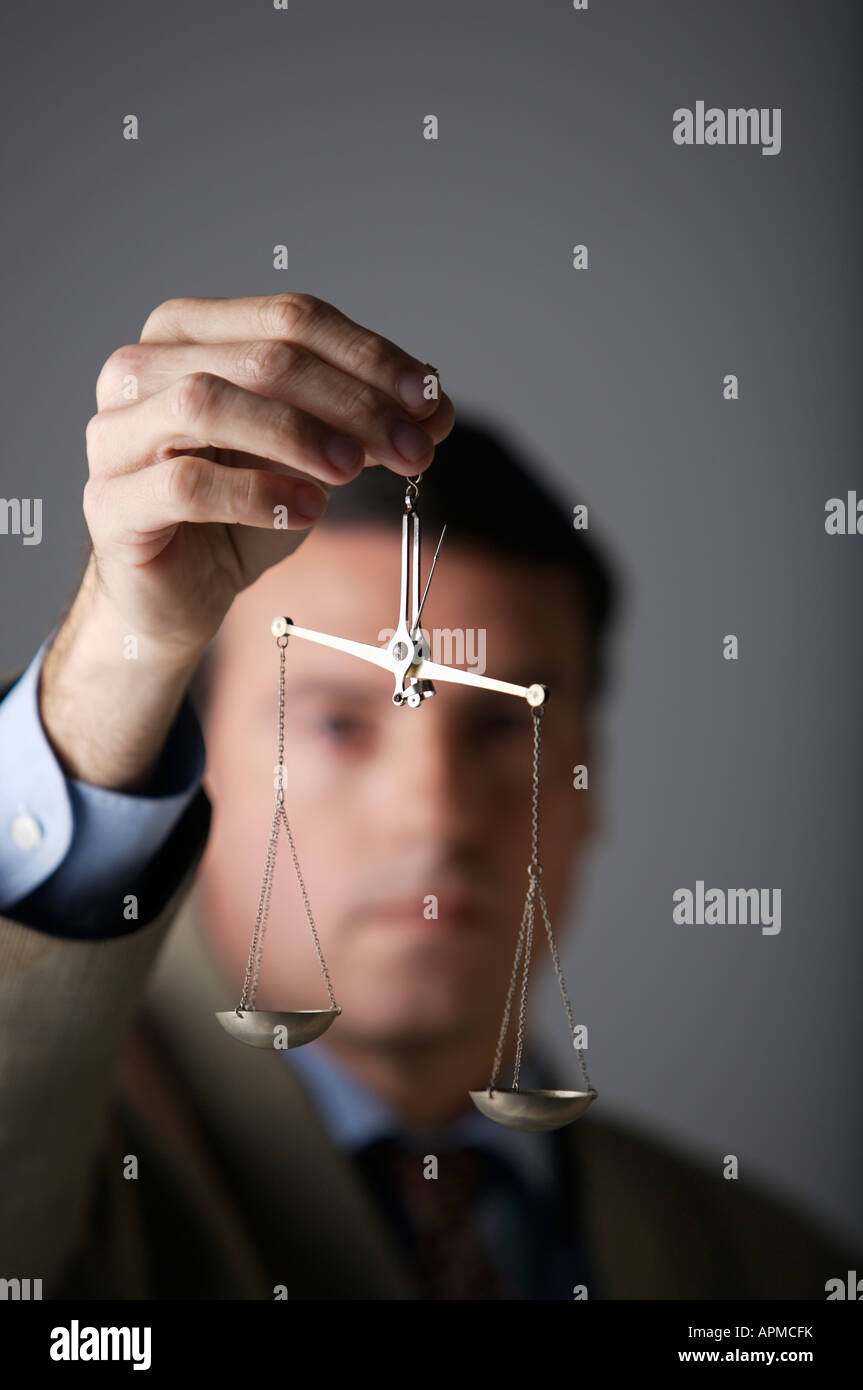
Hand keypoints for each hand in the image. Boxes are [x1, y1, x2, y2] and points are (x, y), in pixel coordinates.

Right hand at [39, 294, 452, 789]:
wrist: (178, 595)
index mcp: (189, 333)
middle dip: (352, 401)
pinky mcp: (110, 503)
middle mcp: (140, 369)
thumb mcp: (311, 457)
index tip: (432, 402)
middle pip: (261, 356)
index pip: (290, 318)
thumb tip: (436, 398)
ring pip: (207, 402)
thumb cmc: (239, 515)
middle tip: (413, 447)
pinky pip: (184, 484)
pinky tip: (308, 511)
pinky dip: (257, 494)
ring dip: (299, 434)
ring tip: (355, 471)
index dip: (371, 357)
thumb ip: (361, 419)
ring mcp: (115, 434)